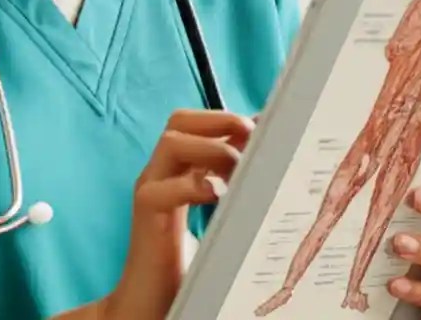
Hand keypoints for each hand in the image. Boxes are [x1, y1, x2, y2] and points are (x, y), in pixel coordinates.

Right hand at [101, 109, 254, 319]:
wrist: (148, 304)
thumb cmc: (188, 267)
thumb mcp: (219, 223)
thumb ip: (234, 195)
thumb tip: (275, 171)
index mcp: (178, 172)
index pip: (198, 125)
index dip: (230, 120)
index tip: (267, 127)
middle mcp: (161, 175)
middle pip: (180, 122)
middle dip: (220, 120)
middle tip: (252, 139)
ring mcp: (150, 191)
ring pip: (171, 143)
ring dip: (212, 148)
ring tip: (236, 170)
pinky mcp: (145, 217)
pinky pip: (160, 190)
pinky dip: (191, 186)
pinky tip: (216, 196)